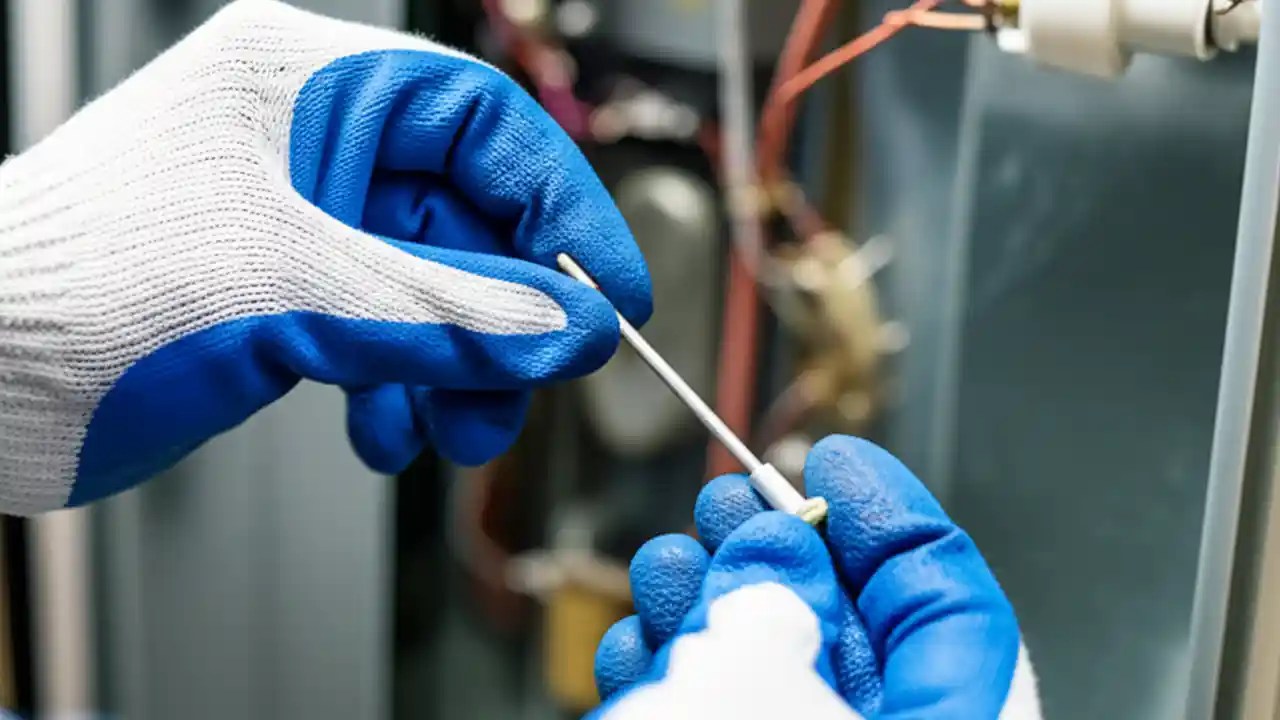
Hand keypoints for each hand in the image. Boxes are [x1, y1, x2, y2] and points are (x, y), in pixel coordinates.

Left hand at [0, 0, 648, 513]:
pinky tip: (383, 432)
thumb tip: (572, 327)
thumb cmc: (72, 291)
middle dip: (504, 318)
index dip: (563, 208)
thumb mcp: (295, 294)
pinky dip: (401, 389)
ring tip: (451, 432)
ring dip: (458, 369)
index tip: (612, 292)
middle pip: (467, 221)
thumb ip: (452, 311)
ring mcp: (295, 222)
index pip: (483, 126)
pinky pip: (384, 334)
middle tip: (526, 387)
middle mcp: (307, 143)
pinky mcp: (282, 293)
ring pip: (433, 290)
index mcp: (308, 86)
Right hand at [592, 436, 1042, 718]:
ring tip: (668, 564)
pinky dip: (675, 666)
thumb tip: (771, 545)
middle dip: (779, 544)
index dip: (893, 514)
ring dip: (709, 600)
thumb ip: (783, 611)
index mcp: (952, 719)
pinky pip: (719, 700)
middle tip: (733, 497)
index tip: (838, 458)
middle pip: (850, 621)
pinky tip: (638, 642)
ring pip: (773, 658)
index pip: (949, 600)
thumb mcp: (778, 697)